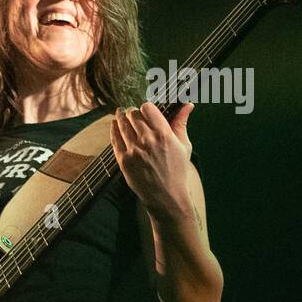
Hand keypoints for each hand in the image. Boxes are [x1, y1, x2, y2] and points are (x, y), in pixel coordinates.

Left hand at [111, 102, 193, 216]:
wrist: (166, 195)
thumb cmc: (177, 171)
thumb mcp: (184, 146)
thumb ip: (181, 123)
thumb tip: (187, 105)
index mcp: (164, 135)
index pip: (148, 109)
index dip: (146, 107)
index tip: (145, 109)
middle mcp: (147, 141)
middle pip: (133, 115)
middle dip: (132, 111)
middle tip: (131, 112)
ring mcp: (133, 150)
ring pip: (121, 125)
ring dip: (120, 117)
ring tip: (120, 114)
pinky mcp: (123, 160)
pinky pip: (114, 139)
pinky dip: (113, 130)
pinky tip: (114, 125)